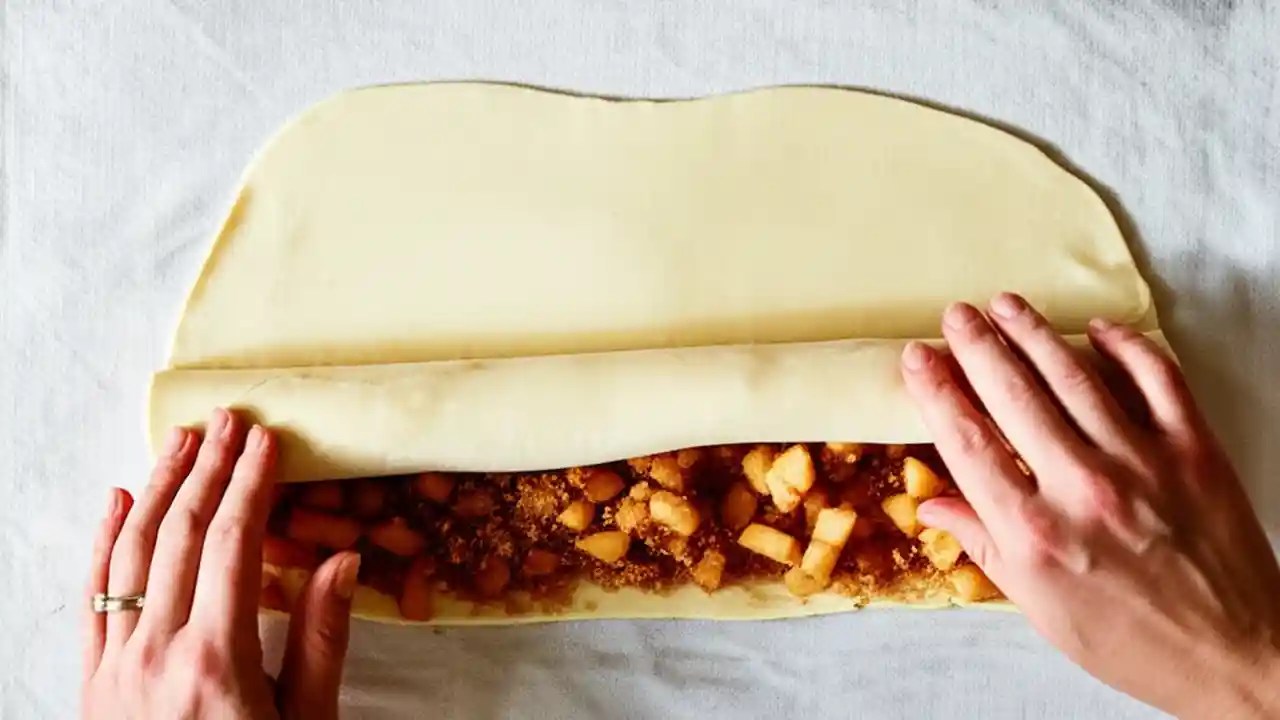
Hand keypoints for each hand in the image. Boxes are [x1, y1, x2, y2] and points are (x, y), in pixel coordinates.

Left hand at [82, 409, 360, 718]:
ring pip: (130, 553)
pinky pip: (93, 597)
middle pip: (180, 536)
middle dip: (207, 470)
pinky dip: (103, 542)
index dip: (250, 484)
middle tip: (229, 422)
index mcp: (218, 661)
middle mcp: (156, 655)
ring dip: (158, 488)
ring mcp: (115, 668)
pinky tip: (119, 499)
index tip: (265, 441)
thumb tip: (341, 558)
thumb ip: (321, 641)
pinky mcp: (91, 684)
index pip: (232, 544)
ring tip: (182, 441)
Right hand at [900, 294, 1279, 717]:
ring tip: (1005, 304)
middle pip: (1014, 396)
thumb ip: (984, 546)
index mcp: (1033, 533)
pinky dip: (1127, 346)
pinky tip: (1098, 329)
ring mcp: (1142, 464)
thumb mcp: (1039, 607)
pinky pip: (1157, 379)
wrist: (1233, 657)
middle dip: (977, 347)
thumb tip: (933, 506)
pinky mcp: (1195, 451)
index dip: (937, 391)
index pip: (967, 441)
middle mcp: (1082, 490)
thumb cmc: (1130, 642)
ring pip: (1075, 377)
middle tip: (956, 314)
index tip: (917, 357)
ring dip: (1034, 333)